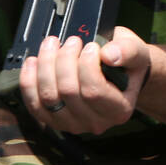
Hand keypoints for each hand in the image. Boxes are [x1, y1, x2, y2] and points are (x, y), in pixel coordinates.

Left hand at [19, 27, 150, 135]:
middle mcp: (96, 122)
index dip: (86, 65)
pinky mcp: (53, 120)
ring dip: (45, 66)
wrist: (119, 75)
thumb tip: (109, 55)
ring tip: (52, 44)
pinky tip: (33, 62)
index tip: (90, 46)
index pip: (94, 91)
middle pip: (68, 92)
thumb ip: (127, 51)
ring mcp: (72, 124)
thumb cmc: (126, 63)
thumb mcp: (136, 51)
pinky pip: (33, 104)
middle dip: (64, 60)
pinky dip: (29, 81)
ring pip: (48, 97)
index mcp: (118, 109)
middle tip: (71, 40)